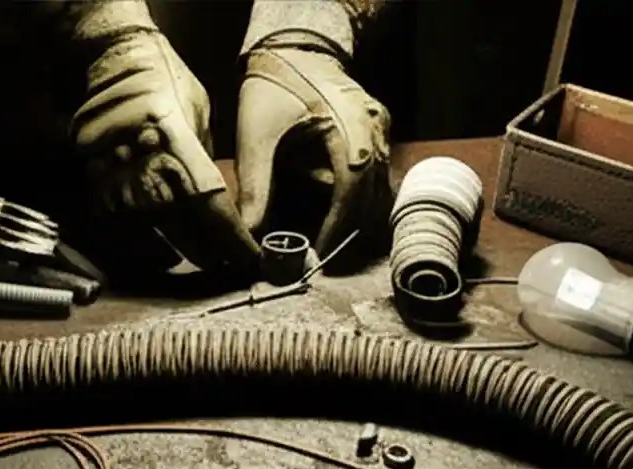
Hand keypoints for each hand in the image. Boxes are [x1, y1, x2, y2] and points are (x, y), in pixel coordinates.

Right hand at [72, 30, 259, 274]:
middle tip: (226, 255)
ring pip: (159, 248)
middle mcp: (149, 185)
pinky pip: (128, 237)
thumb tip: (222, 197)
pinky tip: (162, 243)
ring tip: (199, 251)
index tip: (253, 261)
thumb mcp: (201, 117)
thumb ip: (207, 163)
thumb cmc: (164, 81)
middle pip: (192, 242)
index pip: (217, 219)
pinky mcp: (97, 197)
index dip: (237, 246)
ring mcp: (119, 195)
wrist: (108, 62)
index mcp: (181, 161)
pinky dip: (149, 244)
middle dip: (213, 252)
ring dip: (181, 251)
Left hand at [236, 44, 390, 254]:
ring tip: (326, 238)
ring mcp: (382, 129)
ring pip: (381, 190)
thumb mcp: (257, 136)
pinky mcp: (380, 133)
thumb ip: (255, 187)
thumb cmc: (273, 85)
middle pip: (374, 195)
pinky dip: (361, 199)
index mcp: (349, 124)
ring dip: (356, 217)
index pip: (352, 187)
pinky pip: (379, 176)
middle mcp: (375, 128)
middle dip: (348, 229)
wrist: (294, 49)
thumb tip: (250, 236)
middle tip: (320, 254)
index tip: (318, 254)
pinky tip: (335, 212)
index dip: (336, 226)